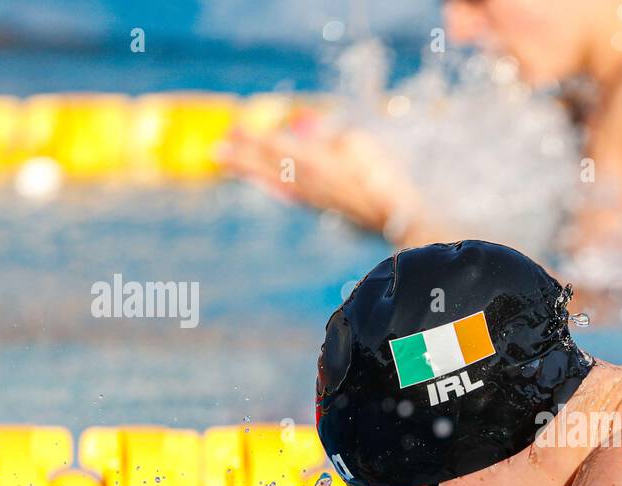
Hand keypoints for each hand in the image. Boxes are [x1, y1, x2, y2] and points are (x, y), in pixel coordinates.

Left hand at [218, 119, 419, 233]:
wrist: (402, 220)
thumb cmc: (387, 180)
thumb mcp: (364, 146)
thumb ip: (333, 137)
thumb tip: (309, 131)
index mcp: (318, 164)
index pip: (279, 147)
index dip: (256, 138)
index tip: (235, 129)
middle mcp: (311, 183)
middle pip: (271, 165)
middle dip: (245, 156)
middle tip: (219, 149)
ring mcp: (317, 198)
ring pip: (277, 181)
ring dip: (253, 171)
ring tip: (231, 164)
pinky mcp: (327, 208)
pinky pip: (292, 195)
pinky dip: (275, 188)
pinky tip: (265, 185)